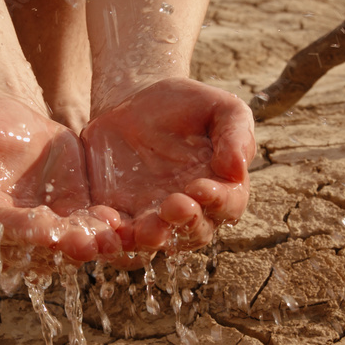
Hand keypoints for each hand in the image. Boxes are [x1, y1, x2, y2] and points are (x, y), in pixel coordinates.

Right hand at [0, 94, 121, 267]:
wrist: (15, 116)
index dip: (20, 231)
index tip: (45, 228)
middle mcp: (4, 238)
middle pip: (34, 250)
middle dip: (62, 247)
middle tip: (87, 242)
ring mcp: (40, 233)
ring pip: (64, 249)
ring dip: (88, 245)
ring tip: (109, 237)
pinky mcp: (70, 222)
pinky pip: (88, 233)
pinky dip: (103, 232)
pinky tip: (118, 225)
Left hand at [82, 78, 254, 254]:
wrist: (134, 103)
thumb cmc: (186, 105)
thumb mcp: (219, 107)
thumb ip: (236, 133)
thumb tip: (238, 167)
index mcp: (221, 190)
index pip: (228, 206)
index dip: (218, 201)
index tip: (202, 187)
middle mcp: (191, 214)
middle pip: (194, 233)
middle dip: (185, 224)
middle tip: (173, 207)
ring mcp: (153, 219)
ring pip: (155, 242)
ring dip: (150, 239)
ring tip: (143, 228)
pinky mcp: (119, 217)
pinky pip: (116, 235)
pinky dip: (111, 235)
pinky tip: (106, 223)